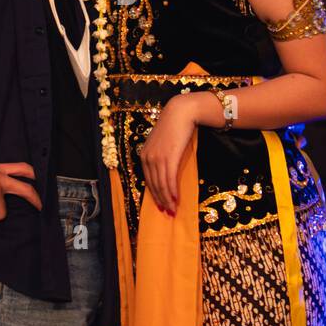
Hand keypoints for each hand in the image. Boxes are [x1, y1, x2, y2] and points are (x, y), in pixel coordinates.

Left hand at [138, 94, 198, 215]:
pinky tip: (176, 199)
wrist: (181, 113)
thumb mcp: (162, 143)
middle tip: (168, 212)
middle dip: (161, 200)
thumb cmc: (174, 128)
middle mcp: (147, 158)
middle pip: (153, 185)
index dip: (154, 195)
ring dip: (168, 199)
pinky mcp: (168, 157)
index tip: (161, 205)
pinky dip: (172, 191)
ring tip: (174, 210)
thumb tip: (165, 174)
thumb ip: (160, 157)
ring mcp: (157, 158)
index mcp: (144, 155)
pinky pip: (169, 179)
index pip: (148, 180)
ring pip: (161, 184)